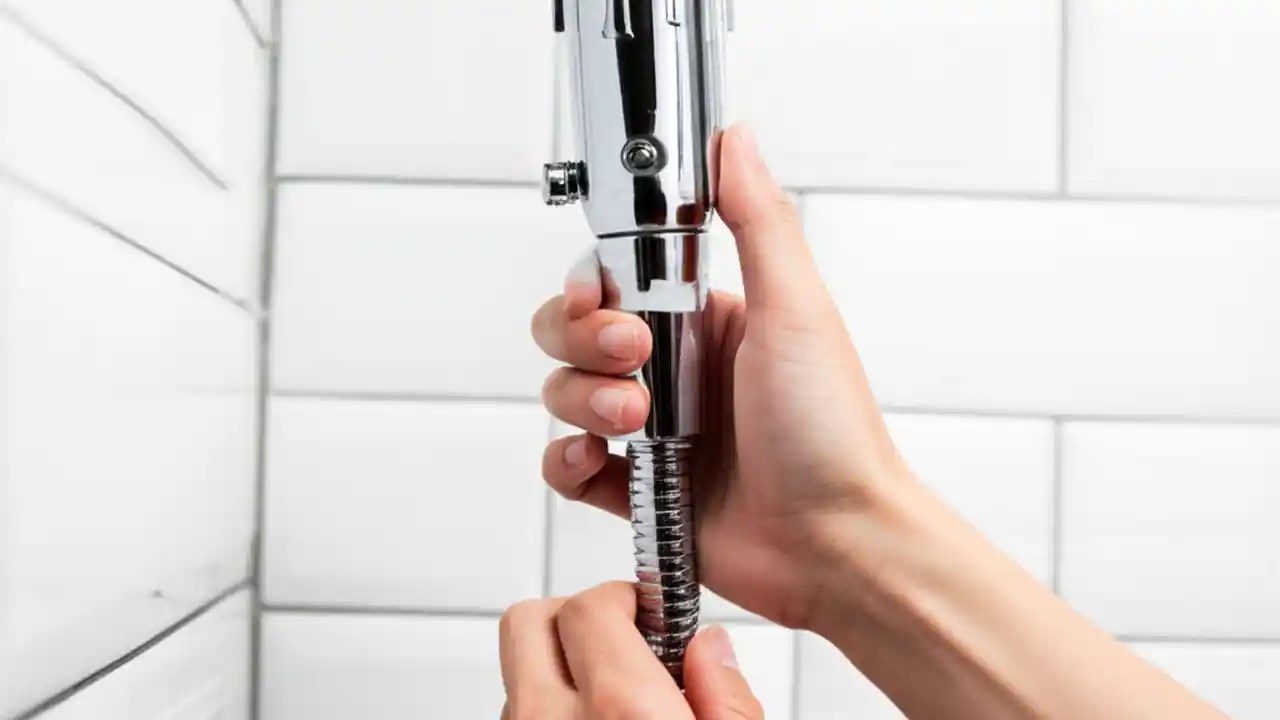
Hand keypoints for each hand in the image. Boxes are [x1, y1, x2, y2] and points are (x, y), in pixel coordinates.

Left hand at [499, 582, 761, 718]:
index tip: (646, 618)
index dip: (623, 601)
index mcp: (621, 712)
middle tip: (616, 642)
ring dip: (556, 668)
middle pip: (527, 621)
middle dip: (571, 616)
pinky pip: (515, 712)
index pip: (589, 606)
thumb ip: (727, 700)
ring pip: (516, 671)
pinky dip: (547, 708)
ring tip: (608, 701)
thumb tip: (708, 649)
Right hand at [532, 124, 906, 629]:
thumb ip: (757, 222)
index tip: (611, 298)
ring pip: (564, 393)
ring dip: (582, 400)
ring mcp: (652, 431)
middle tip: (632, 357)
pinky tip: (595, 460)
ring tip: (638, 421)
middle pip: (573, 332)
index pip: (614, 278)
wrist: (838, 544)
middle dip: (583, 342)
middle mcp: (673, 369)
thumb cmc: (833, 434)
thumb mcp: (797, 311)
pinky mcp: (637, 487)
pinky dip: (565, 459)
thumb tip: (736, 139)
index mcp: (705, 319)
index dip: (594, 286)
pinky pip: (566, 463)